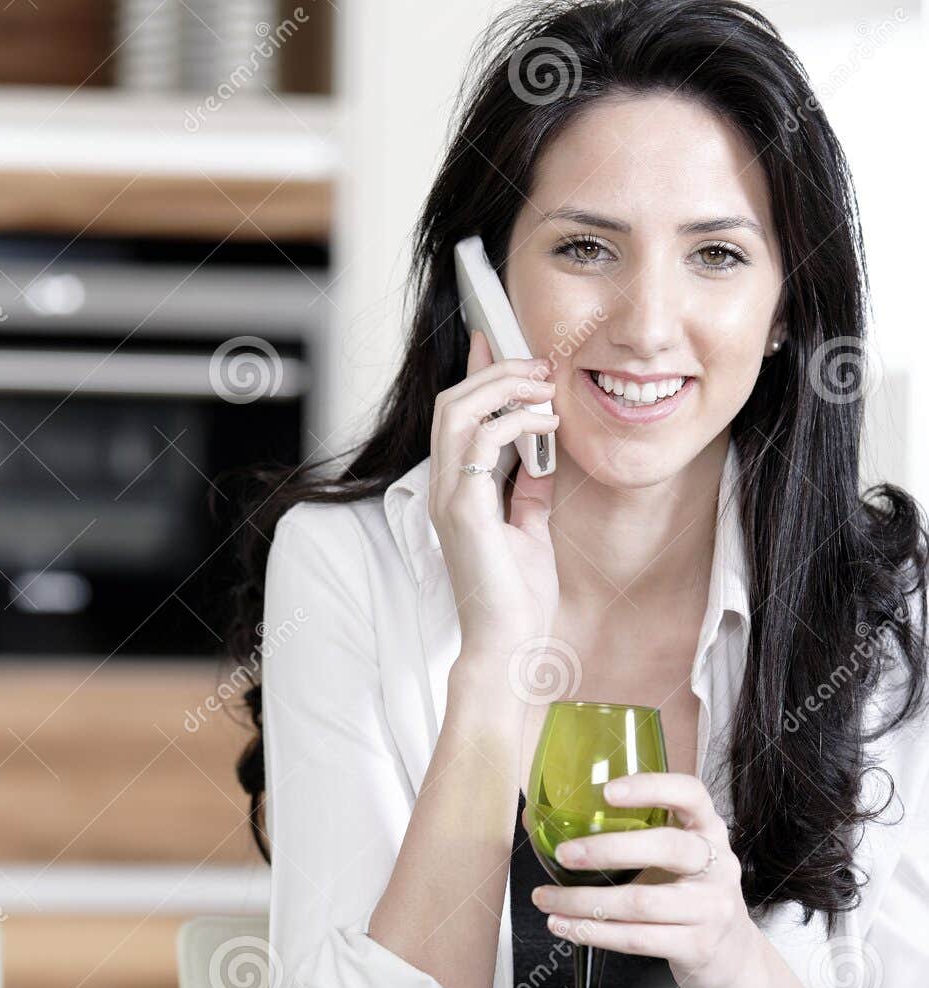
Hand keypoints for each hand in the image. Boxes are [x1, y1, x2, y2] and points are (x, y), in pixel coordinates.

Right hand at [429, 328, 561, 657]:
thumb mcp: (530, 530)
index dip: (475, 373)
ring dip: (503, 389)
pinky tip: (547, 424)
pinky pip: (480, 443)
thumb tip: (545, 453)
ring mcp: (448, 499)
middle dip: (496, 372)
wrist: (509, 645)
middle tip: (540, 365)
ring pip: (457, 412)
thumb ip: (529, 490)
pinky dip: (515, 422)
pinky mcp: (462, 510)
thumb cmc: (517, 599)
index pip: (457, 416)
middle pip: (451, 403)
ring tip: (544, 387)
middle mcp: (443, 490)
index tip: (498, 340)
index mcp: (456, 493)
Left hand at [526, 771, 765, 987]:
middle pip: (667, 847)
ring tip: (547, 898)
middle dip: (608, 849)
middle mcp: (717, 865)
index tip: (608, 791)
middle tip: (563, 854)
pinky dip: (594, 933)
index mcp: (709, 832)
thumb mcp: (674, 862)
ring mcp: (712, 908)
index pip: (691, 795)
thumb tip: (539, 819)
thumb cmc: (689, 898)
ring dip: (585, 902)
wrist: (733, 959)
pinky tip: (566, 926)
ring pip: (641, 902)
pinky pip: (637, 939)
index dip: (652, 788)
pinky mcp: (698, 947)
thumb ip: (626, 838)